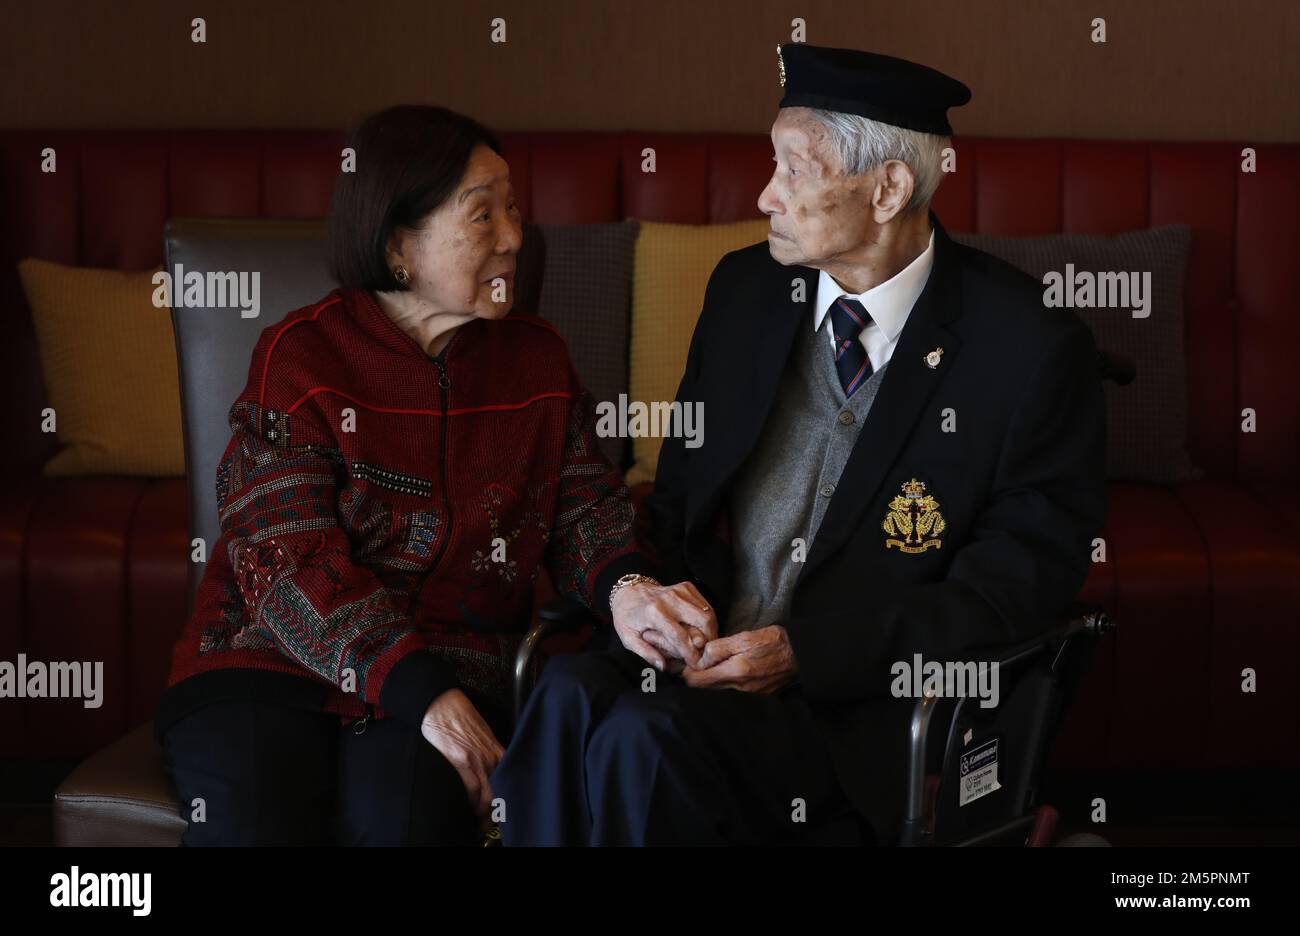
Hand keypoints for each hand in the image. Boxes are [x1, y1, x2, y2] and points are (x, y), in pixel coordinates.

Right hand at [420, 689, 503, 816]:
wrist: (442, 704)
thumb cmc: (458, 714)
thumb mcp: (481, 731)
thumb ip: (487, 748)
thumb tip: (488, 762)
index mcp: (496, 747)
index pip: (508, 776)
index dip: (506, 792)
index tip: (502, 802)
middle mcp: (491, 755)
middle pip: (501, 788)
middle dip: (497, 806)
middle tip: (491, 816)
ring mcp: (478, 759)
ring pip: (489, 793)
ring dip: (485, 809)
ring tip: (480, 816)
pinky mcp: (462, 761)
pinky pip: (472, 789)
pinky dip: (472, 802)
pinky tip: (470, 806)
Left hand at [610, 580, 717, 670]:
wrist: (628, 592)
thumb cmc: (627, 617)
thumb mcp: (628, 638)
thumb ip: (645, 653)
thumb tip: (662, 666)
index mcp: (654, 612)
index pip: (680, 636)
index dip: (691, 652)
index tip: (696, 664)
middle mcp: (669, 599)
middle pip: (702, 621)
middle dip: (709, 640)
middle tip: (707, 655)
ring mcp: (680, 590)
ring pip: (708, 613)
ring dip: (711, 631)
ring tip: (706, 645)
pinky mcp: (687, 587)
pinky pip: (706, 605)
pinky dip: (708, 620)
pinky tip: (702, 632)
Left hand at [682, 625, 797, 693]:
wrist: (798, 653)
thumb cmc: (771, 641)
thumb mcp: (743, 637)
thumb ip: (718, 649)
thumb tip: (699, 660)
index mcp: (736, 672)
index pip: (697, 681)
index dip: (686, 673)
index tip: (684, 664)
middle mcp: (740, 689)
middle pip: (704, 691)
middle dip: (695, 679)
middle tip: (691, 666)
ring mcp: (748, 696)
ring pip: (716, 694)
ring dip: (708, 683)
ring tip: (706, 669)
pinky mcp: (755, 697)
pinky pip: (730, 695)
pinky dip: (722, 687)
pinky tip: (723, 676)